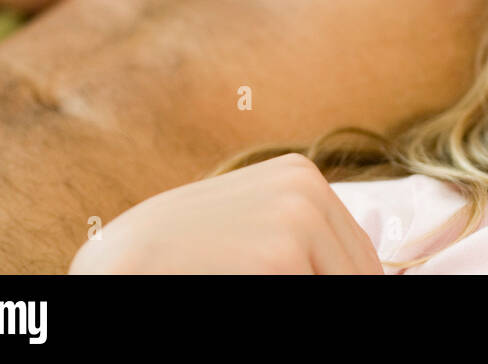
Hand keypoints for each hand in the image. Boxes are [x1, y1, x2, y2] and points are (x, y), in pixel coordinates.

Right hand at [69, 153, 384, 273]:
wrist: (116, 264)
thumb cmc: (181, 254)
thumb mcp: (250, 226)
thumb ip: (306, 241)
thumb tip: (371, 274)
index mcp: (301, 176)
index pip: (360, 254)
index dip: (349, 283)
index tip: (328, 287)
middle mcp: (307, 187)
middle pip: (359, 273)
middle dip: (337, 291)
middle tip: (278, 285)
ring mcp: (298, 217)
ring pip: (342, 283)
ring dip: (315, 296)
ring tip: (251, 282)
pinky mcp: (283, 255)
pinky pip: (315, 297)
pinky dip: (286, 310)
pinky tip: (245, 289)